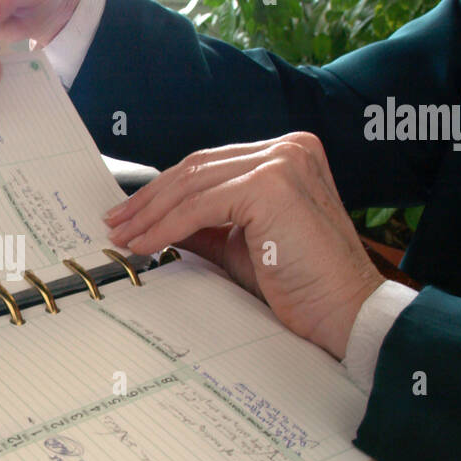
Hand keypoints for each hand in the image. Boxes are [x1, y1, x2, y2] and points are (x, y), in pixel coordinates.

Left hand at [105, 132, 383, 359]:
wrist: (343, 313)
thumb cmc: (300, 284)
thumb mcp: (240, 245)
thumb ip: (205, 226)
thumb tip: (155, 223)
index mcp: (288, 154)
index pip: (210, 165)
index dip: (165, 189)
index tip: (131, 213)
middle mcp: (289, 148)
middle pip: (198, 168)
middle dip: (150, 198)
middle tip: (116, 222)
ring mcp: (283, 161)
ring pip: (194, 183)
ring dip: (152, 214)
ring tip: (124, 237)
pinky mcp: (271, 184)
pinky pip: (201, 205)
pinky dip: (167, 226)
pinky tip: (146, 244)